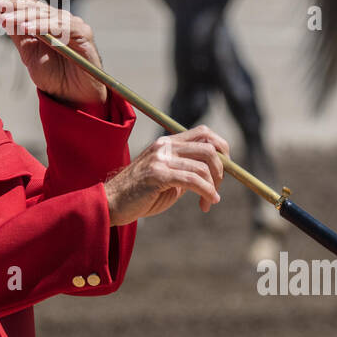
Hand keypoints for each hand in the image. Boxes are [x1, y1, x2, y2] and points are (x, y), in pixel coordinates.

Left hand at [0, 0, 107, 108]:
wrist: (73, 96)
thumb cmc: (53, 76)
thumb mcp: (28, 53)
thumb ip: (17, 34)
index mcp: (44, 22)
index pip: (24, 4)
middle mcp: (58, 19)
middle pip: (32, 6)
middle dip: (11, 4)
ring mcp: (71, 24)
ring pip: (44, 14)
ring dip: (22, 16)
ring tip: (4, 19)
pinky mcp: (83, 33)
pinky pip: (60, 26)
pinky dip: (42, 26)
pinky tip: (26, 28)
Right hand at [103, 125, 230, 224]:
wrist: (111, 203)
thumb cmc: (140, 194)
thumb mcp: (167, 178)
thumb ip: (186, 170)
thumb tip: (215, 173)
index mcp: (167, 143)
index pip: (204, 133)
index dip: (222, 148)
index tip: (225, 170)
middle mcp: (165, 146)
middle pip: (209, 148)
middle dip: (222, 170)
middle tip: (217, 189)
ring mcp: (160, 159)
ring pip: (203, 166)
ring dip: (213, 187)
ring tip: (208, 202)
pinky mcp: (157, 175)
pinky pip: (193, 180)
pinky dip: (206, 192)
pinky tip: (206, 203)